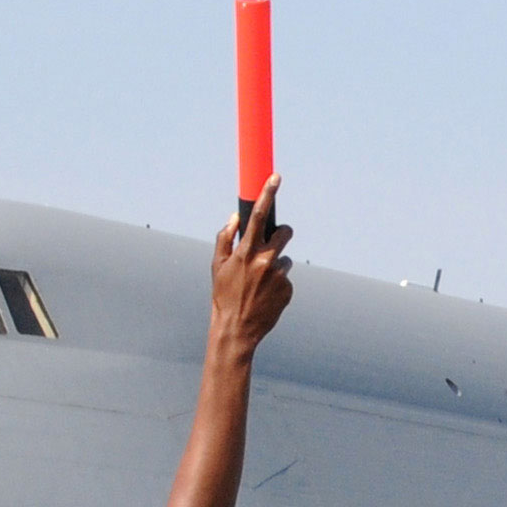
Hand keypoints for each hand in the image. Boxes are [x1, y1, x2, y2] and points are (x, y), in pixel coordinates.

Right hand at [210, 185, 292, 356]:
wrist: (236, 329)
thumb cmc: (223, 294)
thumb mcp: (217, 265)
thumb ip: (225, 238)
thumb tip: (235, 217)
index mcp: (245, 252)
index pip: (259, 215)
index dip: (268, 193)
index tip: (276, 177)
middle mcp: (265, 261)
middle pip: (285, 233)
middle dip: (283, 233)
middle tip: (275, 240)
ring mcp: (279, 276)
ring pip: (284, 259)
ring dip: (275, 265)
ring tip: (259, 284)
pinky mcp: (289, 290)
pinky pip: (286, 278)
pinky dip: (278, 283)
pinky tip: (265, 295)